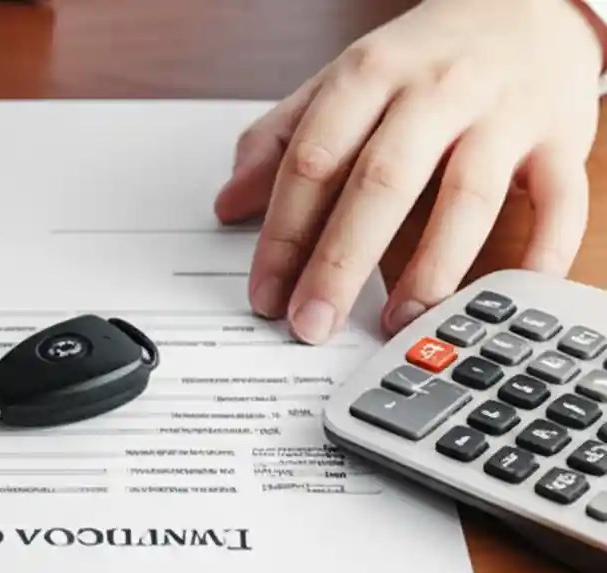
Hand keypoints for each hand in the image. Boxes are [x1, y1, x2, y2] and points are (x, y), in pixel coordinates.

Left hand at [214, 0, 603, 341]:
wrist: (528, 3)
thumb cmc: (425, 57)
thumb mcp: (343, 81)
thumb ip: (282, 140)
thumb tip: (228, 203)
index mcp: (369, 74)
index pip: (313, 160)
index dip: (282, 234)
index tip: (265, 294)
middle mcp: (437, 91)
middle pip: (381, 183)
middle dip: (340, 262)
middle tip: (312, 322)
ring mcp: (504, 114)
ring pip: (467, 198)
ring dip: (429, 270)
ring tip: (397, 322)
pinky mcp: (562, 138)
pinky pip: (559, 202)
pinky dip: (539, 253)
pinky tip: (501, 297)